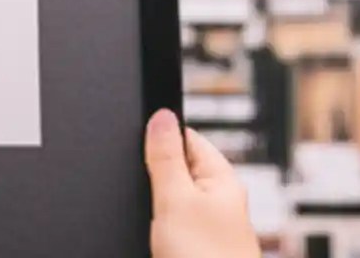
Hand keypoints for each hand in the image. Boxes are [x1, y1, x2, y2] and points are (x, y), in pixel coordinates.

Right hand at [145, 109, 259, 257]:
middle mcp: (220, 201)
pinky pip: (174, 224)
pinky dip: (160, 224)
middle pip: (179, 168)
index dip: (160, 135)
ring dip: (157, 201)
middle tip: (140, 183)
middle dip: (155, 172)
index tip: (137, 139)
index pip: (189, 138)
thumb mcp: (175, 199)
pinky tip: (154, 233)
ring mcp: (210, 227)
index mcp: (222, 179)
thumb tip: (162, 115)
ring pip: (174, 199)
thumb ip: (165, 158)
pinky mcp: (198, 248)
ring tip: (149, 212)